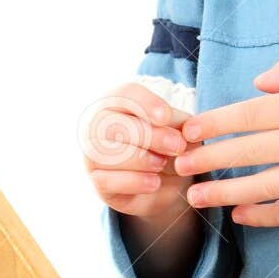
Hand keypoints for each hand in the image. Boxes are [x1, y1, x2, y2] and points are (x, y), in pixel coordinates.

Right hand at [82, 81, 196, 220]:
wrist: (164, 181)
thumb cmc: (166, 145)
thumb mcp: (178, 131)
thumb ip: (181, 125)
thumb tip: (186, 130)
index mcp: (116, 103)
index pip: (125, 95)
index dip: (145, 104)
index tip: (165, 117)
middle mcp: (97, 125)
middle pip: (115, 125)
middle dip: (150, 136)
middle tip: (177, 146)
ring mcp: (92, 154)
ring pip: (108, 153)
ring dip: (141, 159)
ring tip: (162, 164)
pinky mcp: (97, 182)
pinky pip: (107, 181)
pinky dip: (135, 182)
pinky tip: (155, 182)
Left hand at [172, 53, 278, 226]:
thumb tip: (255, 85)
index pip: (252, 115)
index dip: (217, 123)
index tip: (189, 130)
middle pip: (251, 153)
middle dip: (210, 159)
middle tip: (179, 165)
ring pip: (264, 187)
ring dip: (226, 194)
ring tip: (195, 198)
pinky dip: (262, 216)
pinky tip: (238, 215)